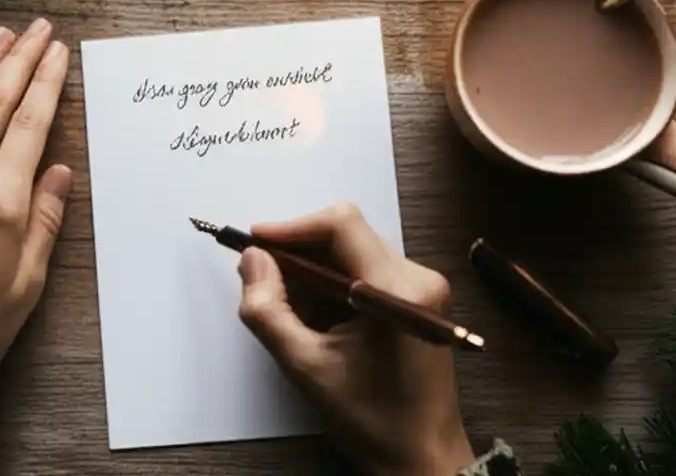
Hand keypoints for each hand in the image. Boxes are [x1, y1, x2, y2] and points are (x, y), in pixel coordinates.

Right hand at [237, 203, 474, 475]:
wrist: (423, 458)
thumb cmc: (374, 420)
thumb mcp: (306, 366)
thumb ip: (268, 310)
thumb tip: (252, 261)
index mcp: (396, 289)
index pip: (340, 224)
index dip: (292, 227)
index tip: (255, 243)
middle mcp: (417, 278)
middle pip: (346, 235)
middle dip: (299, 254)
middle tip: (263, 280)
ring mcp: (422, 288)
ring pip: (353, 254)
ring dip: (315, 274)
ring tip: (292, 314)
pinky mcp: (419, 300)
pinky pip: (366, 273)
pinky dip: (334, 288)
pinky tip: (319, 322)